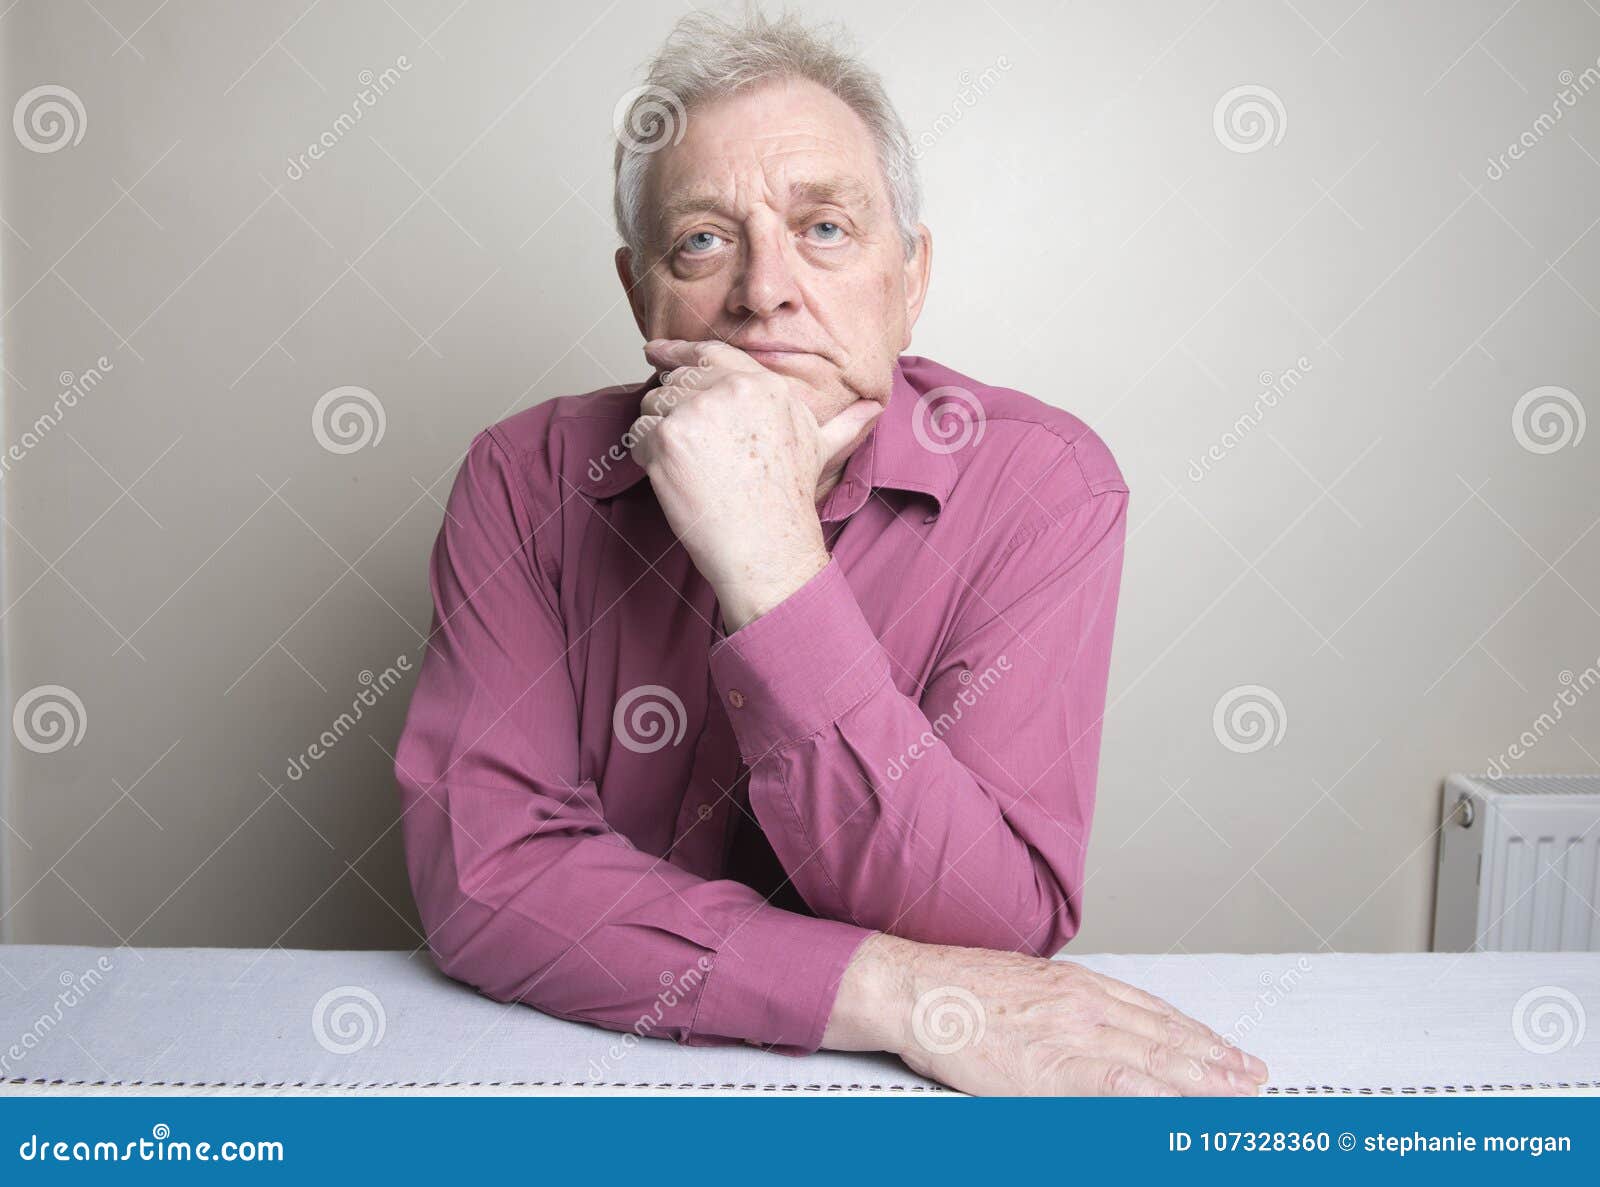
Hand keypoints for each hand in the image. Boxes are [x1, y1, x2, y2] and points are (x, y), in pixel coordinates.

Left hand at [630, 339, 881, 630]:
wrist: (767, 545)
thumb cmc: (788, 502)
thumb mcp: (822, 449)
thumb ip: (844, 421)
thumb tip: (875, 406)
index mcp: (763, 384)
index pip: (709, 352)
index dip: (676, 351)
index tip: (655, 351)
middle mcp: (730, 389)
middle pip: (675, 381)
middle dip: (671, 408)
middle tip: (686, 445)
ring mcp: (695, 411)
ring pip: (652, 406)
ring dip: (657, 433)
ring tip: (687, 467)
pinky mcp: (667, 437)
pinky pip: (637, 435)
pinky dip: (644, 456)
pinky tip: (672, 478)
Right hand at [823, 934, 1270, 1096]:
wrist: (917, 988)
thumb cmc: (958, 990)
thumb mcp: (1024, 985)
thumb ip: (1065, 1008)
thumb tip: (1096, 1028)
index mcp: (1079, 987)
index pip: (1155, 1013)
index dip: (1197, 1035)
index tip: (1227, 1050)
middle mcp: (1086, 1006)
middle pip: (1167, 1036)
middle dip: (1217, 1059)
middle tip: (1256, 1076)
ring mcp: (1072, 1036)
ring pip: (1155, 1060)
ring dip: (1204, 1080)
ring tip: (1241, 1093)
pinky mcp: (1051, 1068)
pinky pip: (1116, 1084)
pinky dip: (1154, 1095)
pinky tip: (1181, 1108)